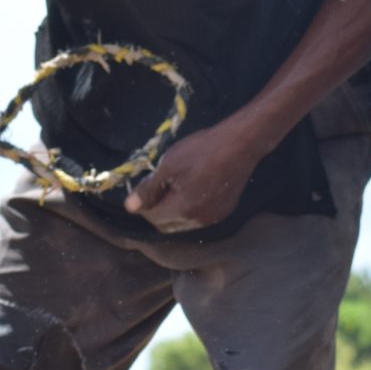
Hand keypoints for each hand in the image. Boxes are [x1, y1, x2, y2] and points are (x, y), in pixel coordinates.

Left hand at [123, 122, 264, 232]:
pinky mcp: (224, 211)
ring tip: (176, 185)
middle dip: (157, 211)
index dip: (143, 204)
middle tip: (158, 187)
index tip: (144, 186)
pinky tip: (194, 188)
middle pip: (166, 225)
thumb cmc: (202, 150)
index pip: (152, 218)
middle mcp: (198, 221)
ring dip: (173, 211)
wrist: (241, 144)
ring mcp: (214, 218)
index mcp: (182, 210)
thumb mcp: (169, 165)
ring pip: (183, 223)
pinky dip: (190, 209)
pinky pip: (199, 217)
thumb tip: (129, 207)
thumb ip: (148, 189)